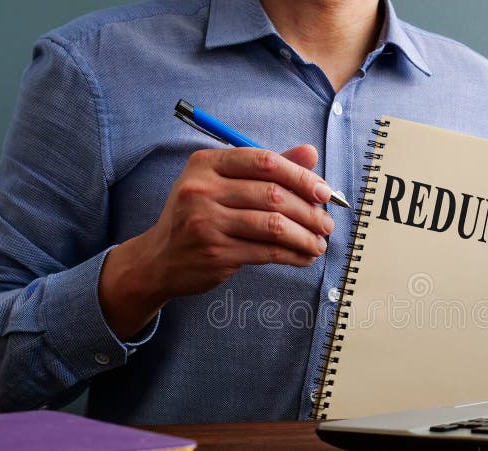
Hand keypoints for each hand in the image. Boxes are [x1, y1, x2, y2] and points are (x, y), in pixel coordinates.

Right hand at [99, 145, 334, 339]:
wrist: (160, 258)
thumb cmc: (199, 216)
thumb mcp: (223, 183)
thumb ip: (267, 168)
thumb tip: (310, 153)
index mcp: (207, 164)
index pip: (265, 161)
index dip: (301, 176)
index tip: (325, 192)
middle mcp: (203, 189)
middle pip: (273, 194)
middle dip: (309, 211)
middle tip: (327, 223)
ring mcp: (207, 222)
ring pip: (274, 226)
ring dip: (306, 236)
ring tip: (320, 242)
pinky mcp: (215, 252)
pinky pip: (267, 252)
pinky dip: (293, 255)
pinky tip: (305, 256)